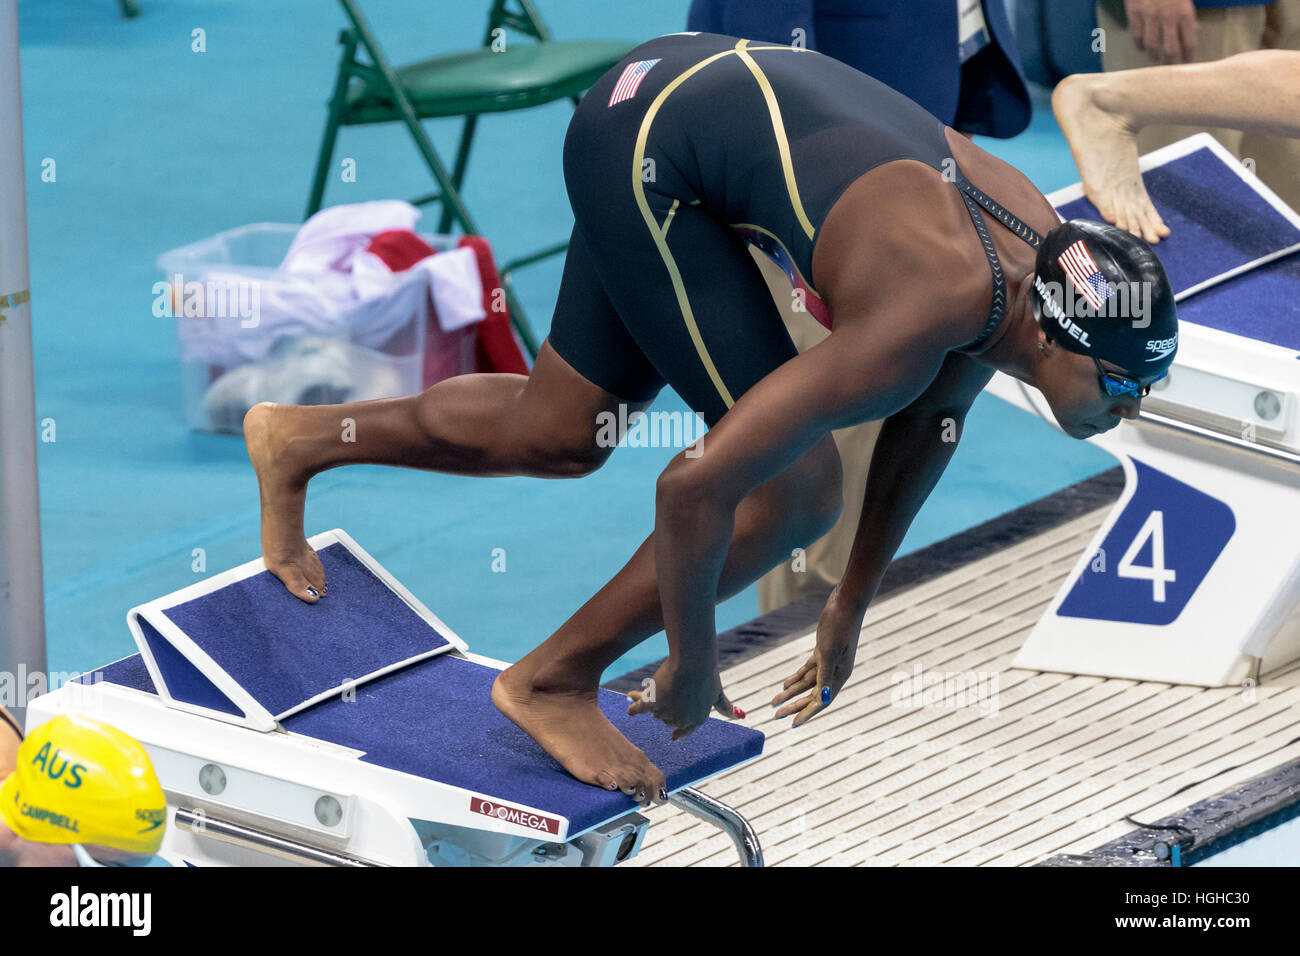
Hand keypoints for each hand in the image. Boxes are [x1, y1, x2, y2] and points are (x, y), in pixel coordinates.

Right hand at [627, 658, 734, 740]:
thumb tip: (741, 716)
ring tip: (651, 688)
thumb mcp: (717, 692)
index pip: (686, 730)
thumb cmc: (707, 674)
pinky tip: (629, 709)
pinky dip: (635, 707)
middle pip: (668, 717)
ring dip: (651, 701)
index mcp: (698, 720)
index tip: (673, 735)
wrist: (693, 661)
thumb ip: (725, 706)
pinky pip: (641, 707)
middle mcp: (681, 720)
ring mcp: (666, 712)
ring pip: (655, 711)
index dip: (679, 731)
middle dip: (667, 707)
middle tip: (666, 692)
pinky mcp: (652, 702)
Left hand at [771, 594, 859, 725]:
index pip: (822, 701)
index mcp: (840, 676)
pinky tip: (785, 684)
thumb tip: (824, 699)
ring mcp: (829, 662)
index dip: (807, 713)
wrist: (845, 603)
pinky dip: (796, 677)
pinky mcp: (822, 651)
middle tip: (776, 715)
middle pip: (812, 695)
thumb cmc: (839, 627)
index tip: (792, 724)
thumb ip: (825, 676)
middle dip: (794, 705)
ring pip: (807, 683)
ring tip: (774, 702)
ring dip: (791, 692)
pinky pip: (807, 670)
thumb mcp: (829, 652)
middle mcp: (835, 672)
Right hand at [1126, 0, 1196, 63]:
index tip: (1186, 63)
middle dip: (1170, 62)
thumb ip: (1187, 15)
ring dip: (1153, 56)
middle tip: (1169, 67)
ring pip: (1151, 46)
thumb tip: (1194, 30)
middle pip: (1170, 49)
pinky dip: (1139, 46)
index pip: (1188, 42)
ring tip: (1155, 59)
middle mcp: (1167, 17)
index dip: (1188, 56)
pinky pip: (1137, 36)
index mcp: (1184, 13)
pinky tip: (1142, 48)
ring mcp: (1150, 16)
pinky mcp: (1135, 13)